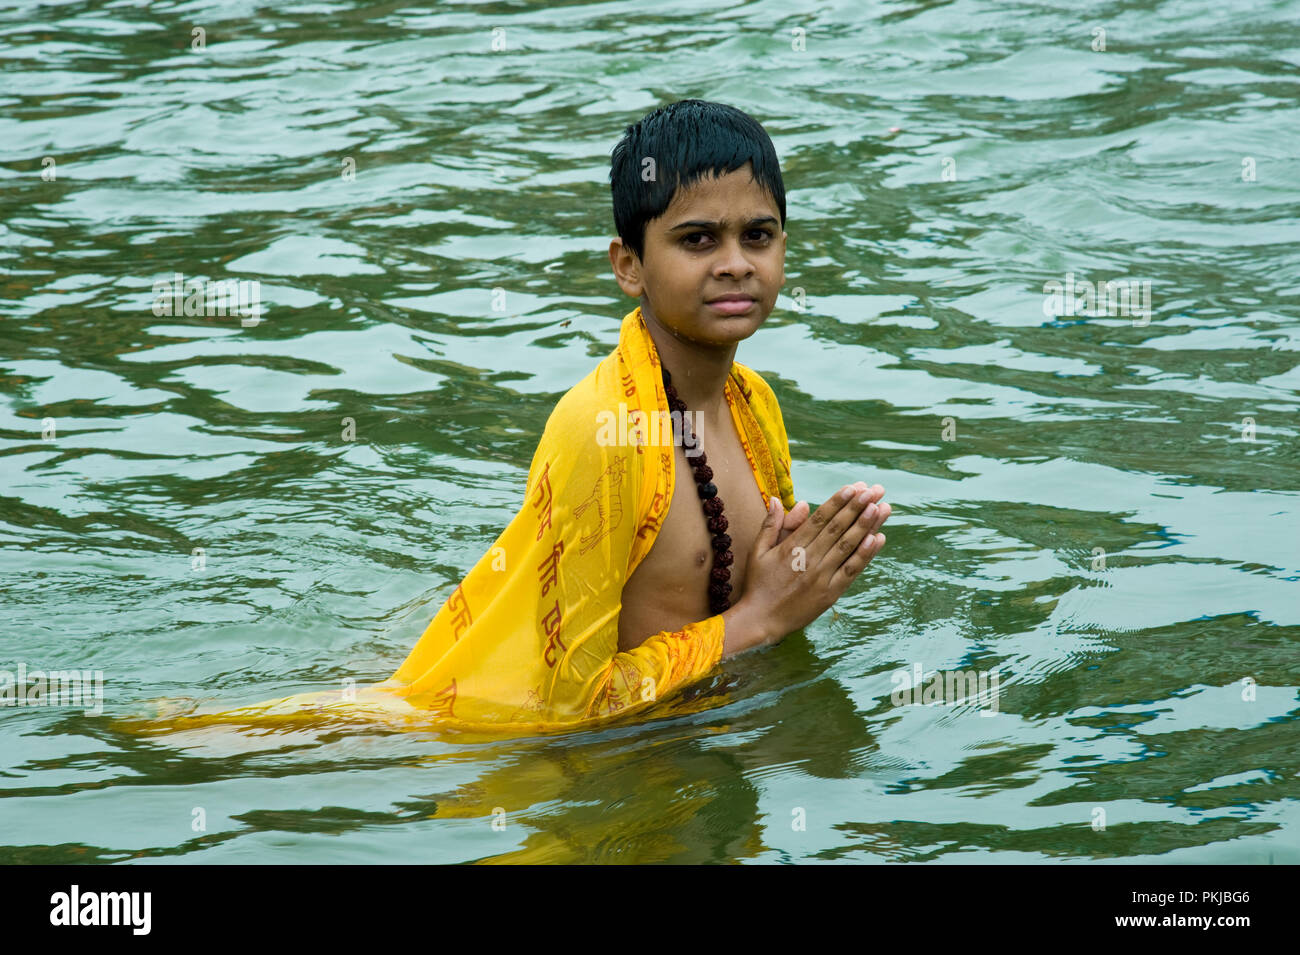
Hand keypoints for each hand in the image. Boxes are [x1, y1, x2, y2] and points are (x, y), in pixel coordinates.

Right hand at [744, 483, 890, 643]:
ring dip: (866, 526)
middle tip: (874, 490)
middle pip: (838, 528)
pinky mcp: (830, 593)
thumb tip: (778, 500)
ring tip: (882, 508)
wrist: (761, 620)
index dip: (838, 501)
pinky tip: (877, 539)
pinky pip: (851, 571)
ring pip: (848, 546)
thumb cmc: (758, 584)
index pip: (820, 518)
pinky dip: (865, 555)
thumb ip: (770, 525)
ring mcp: (821, 577)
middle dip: (858, 507)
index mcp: (792, 546)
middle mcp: (809, 559)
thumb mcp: (758, 551)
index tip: (854, 487)